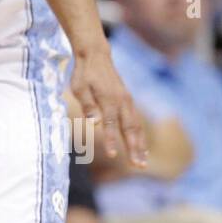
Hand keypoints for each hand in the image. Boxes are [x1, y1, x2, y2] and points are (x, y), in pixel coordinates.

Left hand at [70, 48, 147, 168]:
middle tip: (138, 166)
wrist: (96, 55)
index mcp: (108, 99)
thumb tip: (94, 123)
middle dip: (134, 149)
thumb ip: (88, 105)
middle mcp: (122, 101)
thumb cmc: (84, 73)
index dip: (111, 140)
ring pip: (136, 126)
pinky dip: (140, 135)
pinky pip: (136, 121)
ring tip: (142, 162)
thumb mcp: (79, 87)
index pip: (110, 124)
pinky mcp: (128, 101)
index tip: (112, 155)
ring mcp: (127, 101)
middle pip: (130, 129)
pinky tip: (141, 147)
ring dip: (140, 145)